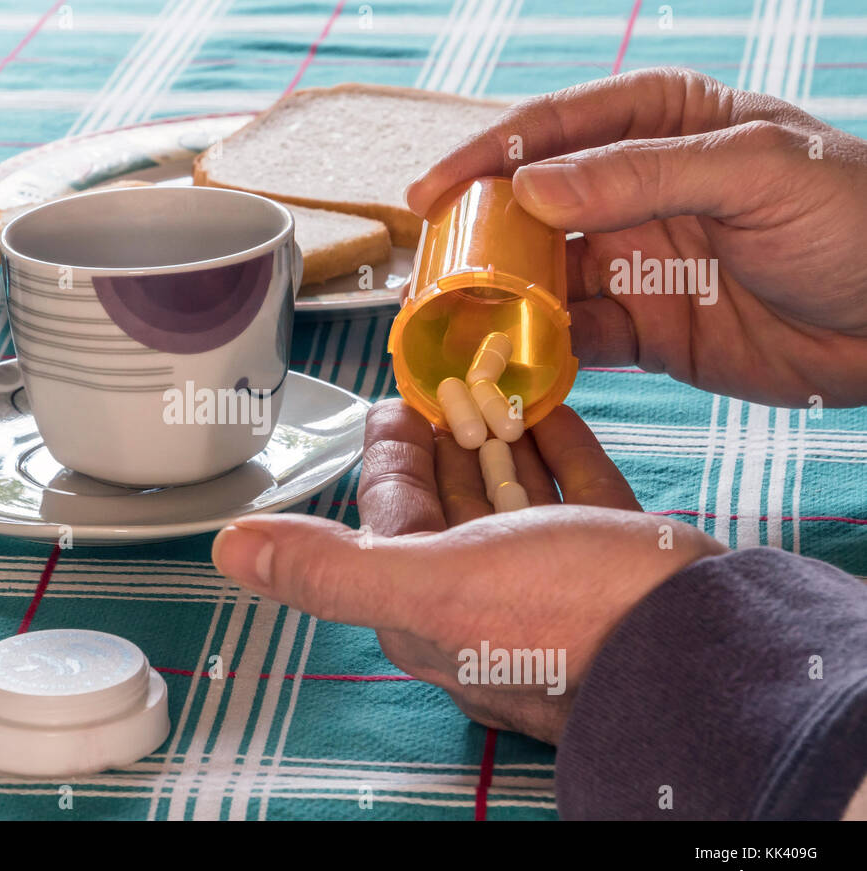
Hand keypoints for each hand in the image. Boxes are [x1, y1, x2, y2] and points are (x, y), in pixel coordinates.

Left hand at [211, 400, 725, 742]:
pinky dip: (559, 450)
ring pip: (513, 497)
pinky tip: (555, 409)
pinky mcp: (613, 564)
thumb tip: (230, 547)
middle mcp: (486, 596)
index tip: (392, 400)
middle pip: (450, 504)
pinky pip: (577, 495)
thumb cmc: (564, 616)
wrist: (700, 649)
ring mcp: (555, 581)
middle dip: (442, 440)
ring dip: (498, 439)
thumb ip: (329, 568)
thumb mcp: (430, 582)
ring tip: (493, 380)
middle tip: (442, 377)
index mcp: (430, 604)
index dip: (387, 456)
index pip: (390, 516)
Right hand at [406, 67, 866, 408]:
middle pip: (532, 207)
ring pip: (543, 278)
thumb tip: (530, 186)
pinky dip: (539, 353)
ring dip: (500, 301)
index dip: (485, 157)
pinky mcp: (645, 330)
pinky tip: (509, 366)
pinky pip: (575, 339)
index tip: (431, 195)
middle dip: (478, 237)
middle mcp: (636, 189)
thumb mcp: (752, 172)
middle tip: (428, 271)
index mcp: (662, 124)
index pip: (555, 129)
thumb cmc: (854, 218)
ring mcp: (636, 263)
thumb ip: (640, 174)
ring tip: (452, 327)